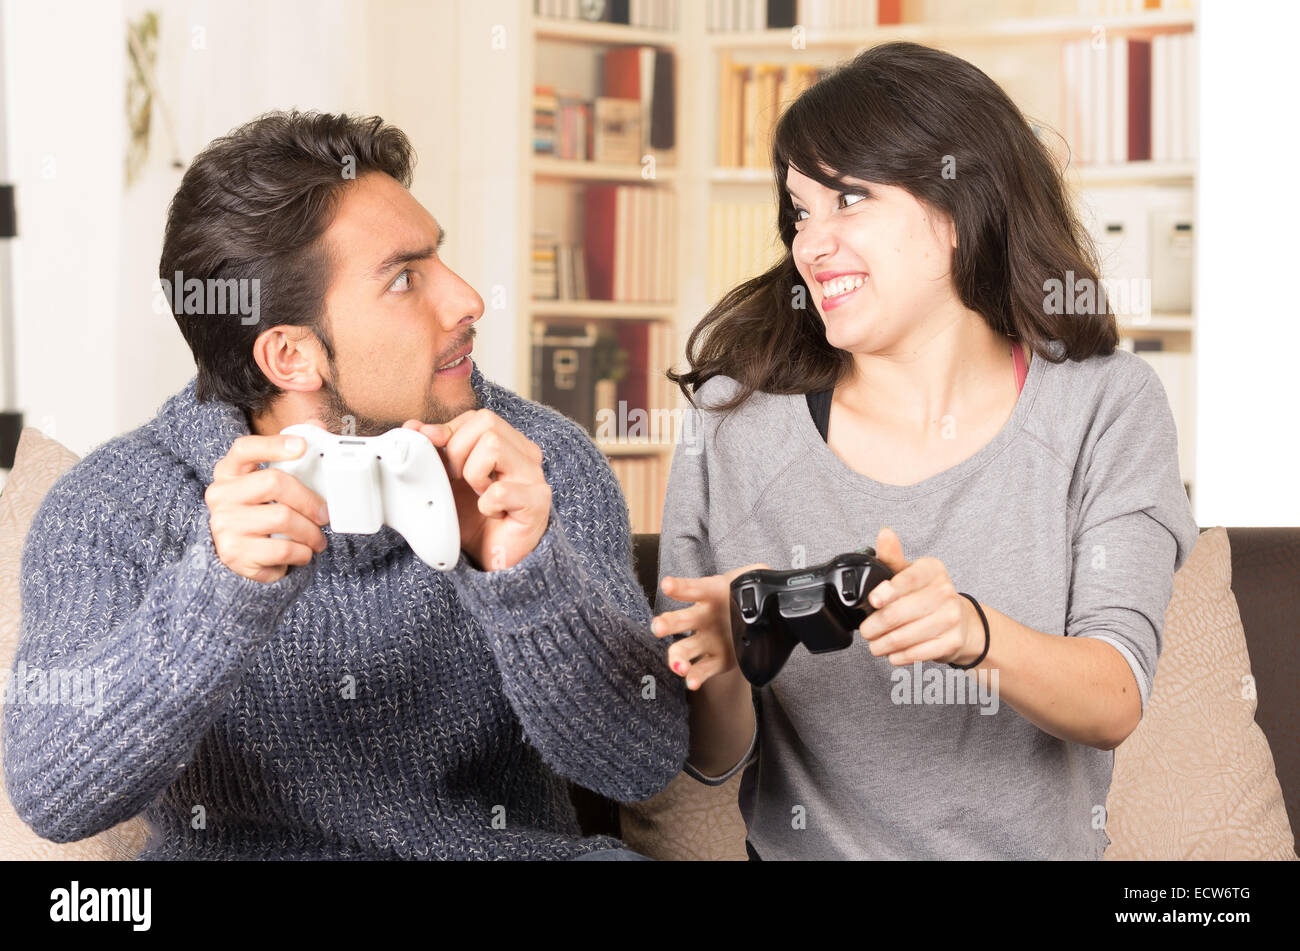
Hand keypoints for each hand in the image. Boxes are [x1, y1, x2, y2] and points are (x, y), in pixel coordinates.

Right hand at [205, 434, 329, 583]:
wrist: (239, 556)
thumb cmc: (260, 512)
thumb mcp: (268, 484)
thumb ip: (291, 459)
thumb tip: (317, 425)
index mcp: (229, 471)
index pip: (245, 448)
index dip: (274, 444)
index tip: (302, 446)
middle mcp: (221, 495)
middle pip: (274, 483)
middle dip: (309, 500)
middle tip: (325, 514)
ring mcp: (224, 524)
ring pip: (283, 518)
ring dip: (311, 532)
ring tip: (317, 538)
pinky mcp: (235, 553)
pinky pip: (283, 549)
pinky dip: (302, 553)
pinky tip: (303, 552)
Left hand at [406, 411, 550, 570]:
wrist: (492, 560)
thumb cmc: (474, 520)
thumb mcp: (446, 480)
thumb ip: (434, 451)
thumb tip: (413, 426)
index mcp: (509, 444)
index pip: (478, 417)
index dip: (451, 432)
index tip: (438, 456)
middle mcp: (526, 455)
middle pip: (487, 422)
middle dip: (458, 451)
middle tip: (458, 481)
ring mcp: (534, 477)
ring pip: (494, 446)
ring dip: (473, 475)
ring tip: (479, 496)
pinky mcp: (537, 502)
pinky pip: (500, 490)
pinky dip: (486, 505)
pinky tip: (493, 515)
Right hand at [652, 564, 766, 689]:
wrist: (755, 617)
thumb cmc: (746, 593)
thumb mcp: (754, 577)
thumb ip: (757, 573)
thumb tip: (766, 574)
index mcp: (709, 595)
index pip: (692, 588)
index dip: (679, 586)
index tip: (667, 585)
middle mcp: (702, 618)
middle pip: (679, 620)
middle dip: (667, 624)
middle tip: (659, 627)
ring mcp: (706, 640)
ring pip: (684, 649)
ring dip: (677, 658)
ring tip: (678, 666)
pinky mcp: (717, 660)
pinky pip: (702, 669)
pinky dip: (696, 677)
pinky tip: (691, 682)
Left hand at [858, 526, 982, 665]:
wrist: (961, 620)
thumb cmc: (927, 593)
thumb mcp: (908, 571)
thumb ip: (892, 556)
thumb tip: (884, 533)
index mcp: (933, 570)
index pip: (907, 580)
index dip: (887, 592)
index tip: (873, 601)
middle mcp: (945, 592)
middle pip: (899, 613)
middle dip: (874, 626)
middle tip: (867, 630)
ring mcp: (951, 618)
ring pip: (905, 636)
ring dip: (882, 644)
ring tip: (875, 643)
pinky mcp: (952, 642)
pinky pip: (917, 653)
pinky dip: (899, 655)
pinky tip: (892, 653)